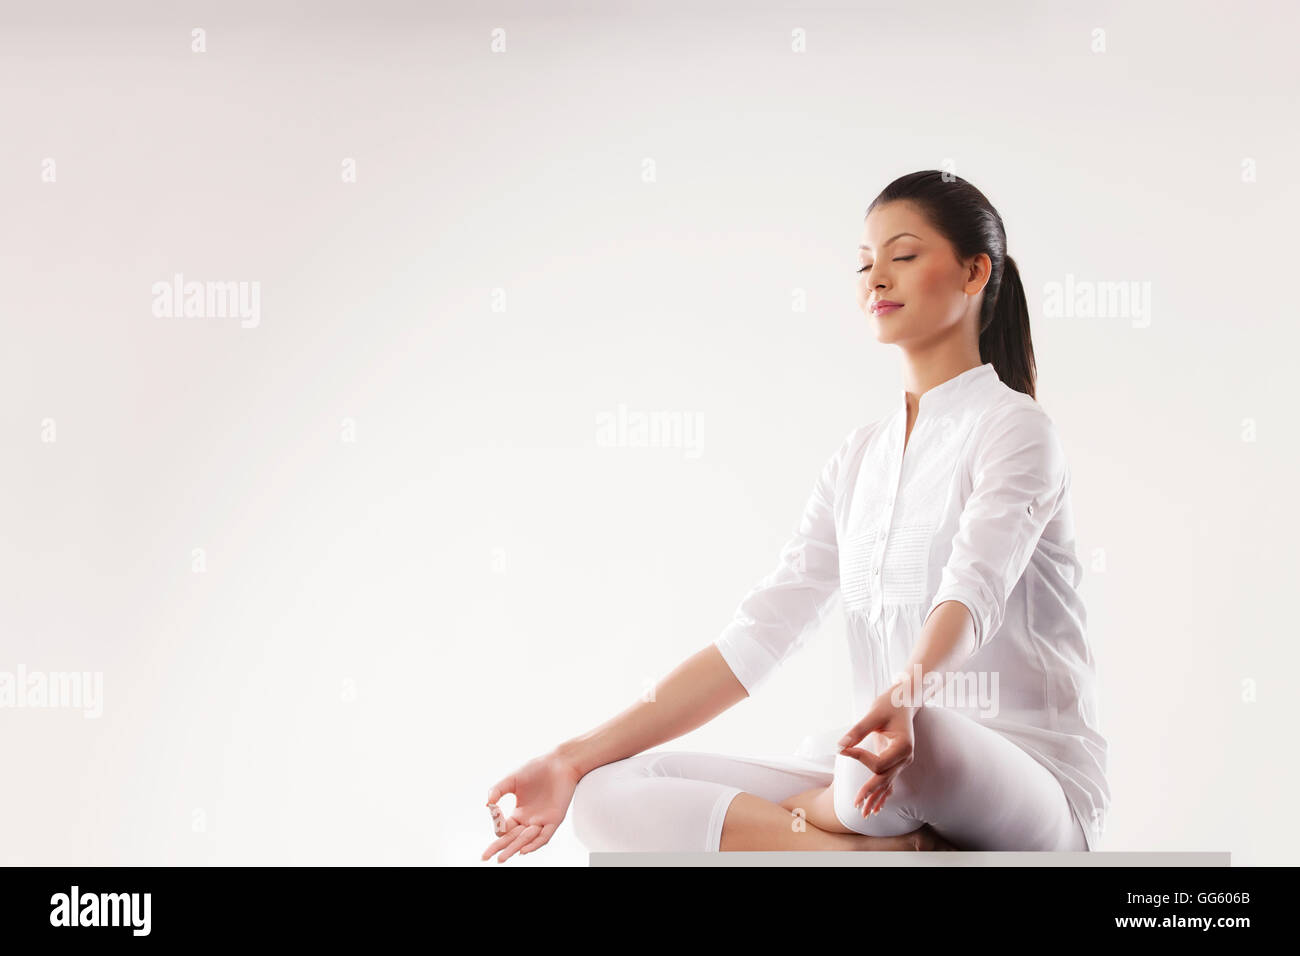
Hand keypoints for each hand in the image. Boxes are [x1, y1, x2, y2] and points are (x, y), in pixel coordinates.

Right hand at [481, 750, 583, 862]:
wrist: (559, 762)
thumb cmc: (537, 769)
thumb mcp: (512, 780)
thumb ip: (498, 790)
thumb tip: (487, 805)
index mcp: (520, 813)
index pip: (504, 829)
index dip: (496, 827)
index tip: (493, 816)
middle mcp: (530, 820)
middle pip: (512, 839)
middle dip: (499, 848)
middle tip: (485, 857)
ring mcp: (542, 821)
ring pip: (526, 840)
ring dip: (513, 848)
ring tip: (501, 858)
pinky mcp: (555, 819)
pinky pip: (544, 836)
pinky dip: (534, 844)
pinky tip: (523, 850)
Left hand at [836, 682, 917, 817]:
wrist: (904, 700)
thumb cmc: (890, 704)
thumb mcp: (873, 714)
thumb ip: (857, 731)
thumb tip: (840, 746)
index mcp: (903, 747)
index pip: (879, 763)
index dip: (859, 758)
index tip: (844, 748)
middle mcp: (905, 757)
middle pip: (884, 778)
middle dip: (869, 792)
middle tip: (854, 804)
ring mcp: (903, 761)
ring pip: (887, 784)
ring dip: (875, 798)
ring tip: (863, 814)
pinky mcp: (897, 761)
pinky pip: (889, 781)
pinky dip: (882, 794)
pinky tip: (876, 807)